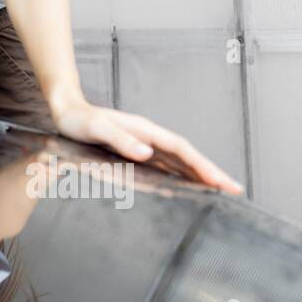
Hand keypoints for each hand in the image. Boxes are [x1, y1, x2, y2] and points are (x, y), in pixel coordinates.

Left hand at [49, 95, 243, 195]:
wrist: (66, 110)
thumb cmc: (78, 120)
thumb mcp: (96, 128)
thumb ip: (121, 140)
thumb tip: (148, 153)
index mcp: (145, 130)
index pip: (181, 149)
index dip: (202, 166)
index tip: (220, 181)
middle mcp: (149, 136)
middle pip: (187, 156)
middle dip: (211, 172)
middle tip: (235, 190)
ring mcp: (144, 143)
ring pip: (179, 161)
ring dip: (200, 175)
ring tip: (221, 191)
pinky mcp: (136, 151)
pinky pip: (165, 165)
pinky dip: (181, 175)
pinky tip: (188, 185)